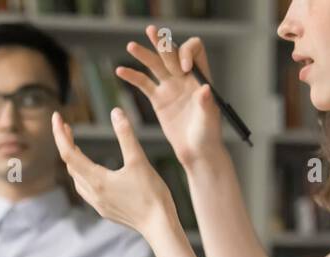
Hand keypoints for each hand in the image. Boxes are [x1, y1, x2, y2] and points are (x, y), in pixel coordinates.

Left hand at [51, 108, 177, 241]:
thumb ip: (126, 135)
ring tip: (76, 146)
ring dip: (73, 161)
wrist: (159, 226)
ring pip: (76, 179)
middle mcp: (93, 193)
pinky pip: (85, 190)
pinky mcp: (105, 210)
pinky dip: (82, 176)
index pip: (69, 153)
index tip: (57, 117)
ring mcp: (98, 204)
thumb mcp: (140, 161)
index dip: (60, 133)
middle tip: (68, 126)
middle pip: (70, 165)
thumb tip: (116, 112)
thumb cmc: (152, 194)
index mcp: (97, 180)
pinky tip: (91, 172)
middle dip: (66, 143)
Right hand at [117, 25, 221, 168]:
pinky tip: (120, 70)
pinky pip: (144, 84)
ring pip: (155, 65)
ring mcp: (170, 87)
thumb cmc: (208, 136)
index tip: (182, 68)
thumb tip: (205, 88)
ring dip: (144, 54)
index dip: (186, 53)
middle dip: (161, 43)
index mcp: (199, 77)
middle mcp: (184, 78)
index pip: (194, 51)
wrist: (197, 152)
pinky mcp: (158, 100)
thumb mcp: (209, 119)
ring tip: (131, 46)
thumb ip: (206, 103)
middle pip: (171, 52)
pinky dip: (132, 76)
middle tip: (152, 31)